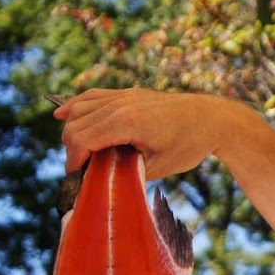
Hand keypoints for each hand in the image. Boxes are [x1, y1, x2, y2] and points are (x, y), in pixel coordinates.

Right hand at [54, 88, 235, 178]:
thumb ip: (128, 172)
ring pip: (81, 107)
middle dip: (72, 148)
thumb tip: (106, 181)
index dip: (74, 160)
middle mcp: (121, 104)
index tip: (77, 177)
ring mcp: (124, 95)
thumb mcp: (158, 166)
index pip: (83, 139)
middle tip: (80, 170)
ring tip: (75, 151)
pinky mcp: (129, 93)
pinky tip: (62, 114)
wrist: (212, 119)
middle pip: (77, 124)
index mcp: (127, 123)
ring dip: (72, 129)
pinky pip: (93, 96)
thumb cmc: (189, 144)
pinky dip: (76, 105)